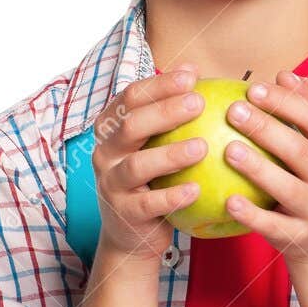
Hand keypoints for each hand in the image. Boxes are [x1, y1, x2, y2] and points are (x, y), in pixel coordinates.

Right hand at [92, 64, 204, 262]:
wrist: (130, 234)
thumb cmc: (151, 180)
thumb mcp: (154, 144)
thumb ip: (168, 113)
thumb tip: (195, 71)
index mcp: (111, 129)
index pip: (131, 98)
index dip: (160, 84)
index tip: (192, 76)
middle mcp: (105, 153)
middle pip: (131, 126)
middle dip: (165, 111)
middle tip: (199, 103)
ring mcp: (111, 184)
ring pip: (137, 165)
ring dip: (170, 154)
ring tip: (202, 146)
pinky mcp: (124, 214)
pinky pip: (149, 204)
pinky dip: (172, 196)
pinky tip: (196, 189)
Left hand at [220, 71, 307, 263]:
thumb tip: (284, 75)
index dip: (284, 102)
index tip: (252, 88)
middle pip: (299, 150)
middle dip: (267, 128)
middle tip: (233, 110)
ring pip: (287, 188)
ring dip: (258, 168)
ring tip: (228, 150)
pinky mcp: (298, 237)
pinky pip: (272, 225)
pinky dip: (251, 215)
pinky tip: (228, 201)